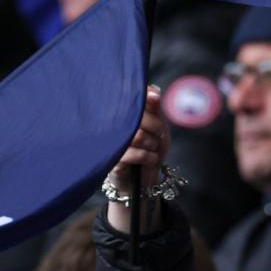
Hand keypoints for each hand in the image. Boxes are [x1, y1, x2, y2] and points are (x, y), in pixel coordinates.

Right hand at [106, 85, 169, 234]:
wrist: (143, 178)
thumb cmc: (149, 148)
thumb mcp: (156, 124)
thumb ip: (154, 107)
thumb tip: (154, 92)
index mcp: (121, 113)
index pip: (132, 98)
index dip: (145, 99)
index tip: (156, 101)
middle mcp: (112, 124)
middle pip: (136, 116)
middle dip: (155, 126)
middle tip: (159, 133)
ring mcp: (111, 141)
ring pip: (137, 135)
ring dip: (152, 143)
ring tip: (152, 148)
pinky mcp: (112, 158)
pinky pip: (135, 153)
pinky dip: (149, 156)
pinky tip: (150, 158)